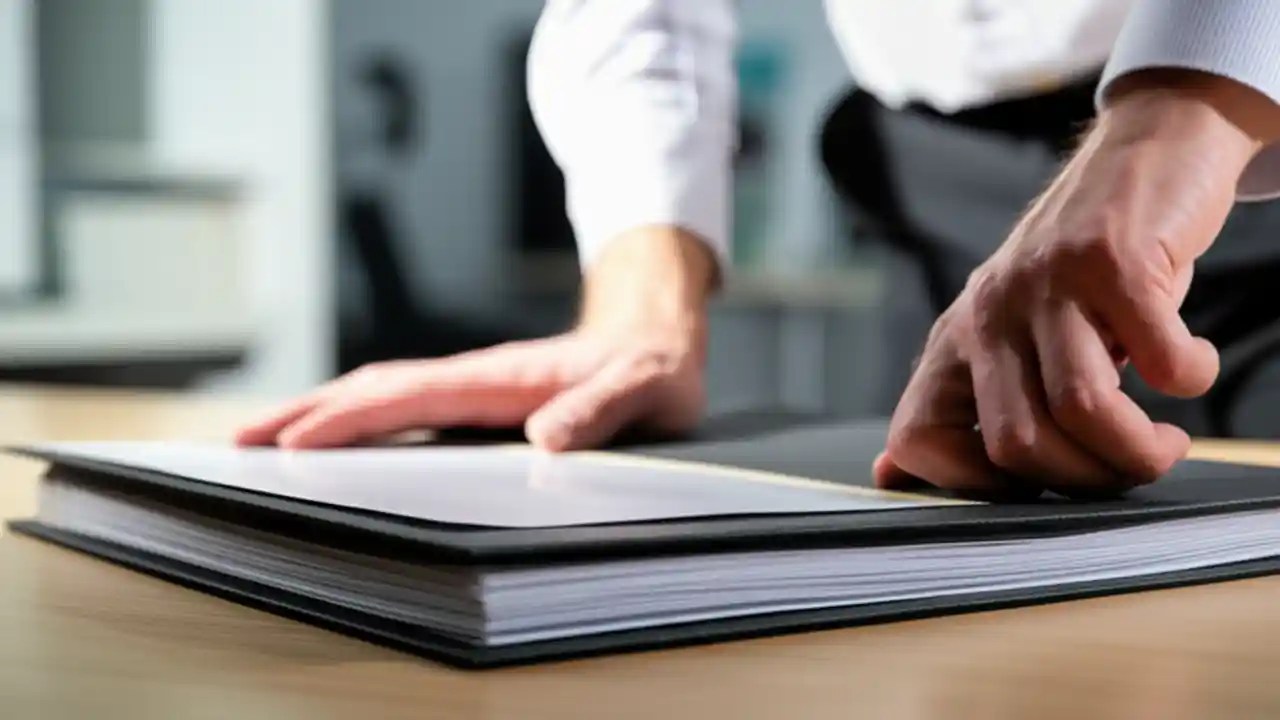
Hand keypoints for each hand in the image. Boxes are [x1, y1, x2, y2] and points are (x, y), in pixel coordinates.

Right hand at [236, 226, 716, 450]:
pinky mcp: (476, 398)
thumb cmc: (653, 369)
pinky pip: (403, 406)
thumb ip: (602, 408)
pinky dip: (357, 419)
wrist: (656, 338)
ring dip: (319, 413)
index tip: (296, 443)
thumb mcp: (646, 390)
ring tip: (263, 440)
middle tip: (240, 444)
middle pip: (374, 389)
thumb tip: (547, 439)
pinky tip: (337, 441)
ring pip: (381, 394)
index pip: (411, 397)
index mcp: (504, 378)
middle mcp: (476, 376)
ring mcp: (471, 385)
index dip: (352, 420)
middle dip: (305, 414)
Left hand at [876, 73, 1279, 496]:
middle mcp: (987, 313)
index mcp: (955, 341)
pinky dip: (1189, 378)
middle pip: (1017, 444)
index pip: (917, 440)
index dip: (980, 487)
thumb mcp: (1010, 331)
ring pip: (1082, 409)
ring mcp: (1045, 284)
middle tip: (1129, 465)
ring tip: (1166, 442)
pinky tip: (1191, 366)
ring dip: (1139, 450)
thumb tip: (890, 476)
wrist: (1143, 153)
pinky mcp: (1110, 260)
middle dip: (1086, 481)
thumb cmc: (1082, 270)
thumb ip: (962, 402)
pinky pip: (1157, 358)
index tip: (1043, 485)